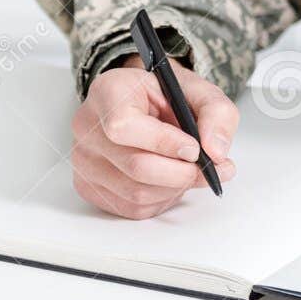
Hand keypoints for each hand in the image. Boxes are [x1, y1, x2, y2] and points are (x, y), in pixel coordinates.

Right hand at [70, 58, 237, 218]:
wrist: (144, 104)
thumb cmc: (166, 97)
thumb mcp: (198, 91)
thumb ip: (216, 113)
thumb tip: (217, 151)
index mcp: (108, 92)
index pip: (124, 125)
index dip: (164, 142)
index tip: (194, 147)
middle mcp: (87, 126)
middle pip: (136, 166)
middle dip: (182, 172)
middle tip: (208, 167)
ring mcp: (84, 161)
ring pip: (137, 193)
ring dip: (175, 188)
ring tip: (189, 170)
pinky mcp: (89, 187)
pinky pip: (132, 208)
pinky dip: (161, 199)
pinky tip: (169, 179)